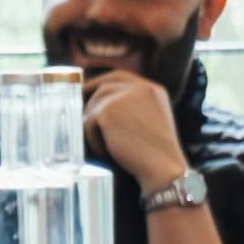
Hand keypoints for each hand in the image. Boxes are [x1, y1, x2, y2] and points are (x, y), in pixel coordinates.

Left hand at [81, 70, 186, 184]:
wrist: (163, 167)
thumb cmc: (156, 152)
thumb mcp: (151, 119)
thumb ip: (134, 106)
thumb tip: (102, 102)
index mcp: (154, 90)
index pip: (120, 76)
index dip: (101, 81)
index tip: (88, 90)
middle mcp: (140, 88)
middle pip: (103, 87)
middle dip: (89, 99)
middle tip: (79, 111)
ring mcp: (123, 96)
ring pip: (94, 105)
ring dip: (95, 126)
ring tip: (108, 145)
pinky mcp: (108, 110)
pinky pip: (89, 122)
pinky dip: (94, 138)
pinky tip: (108, 150)